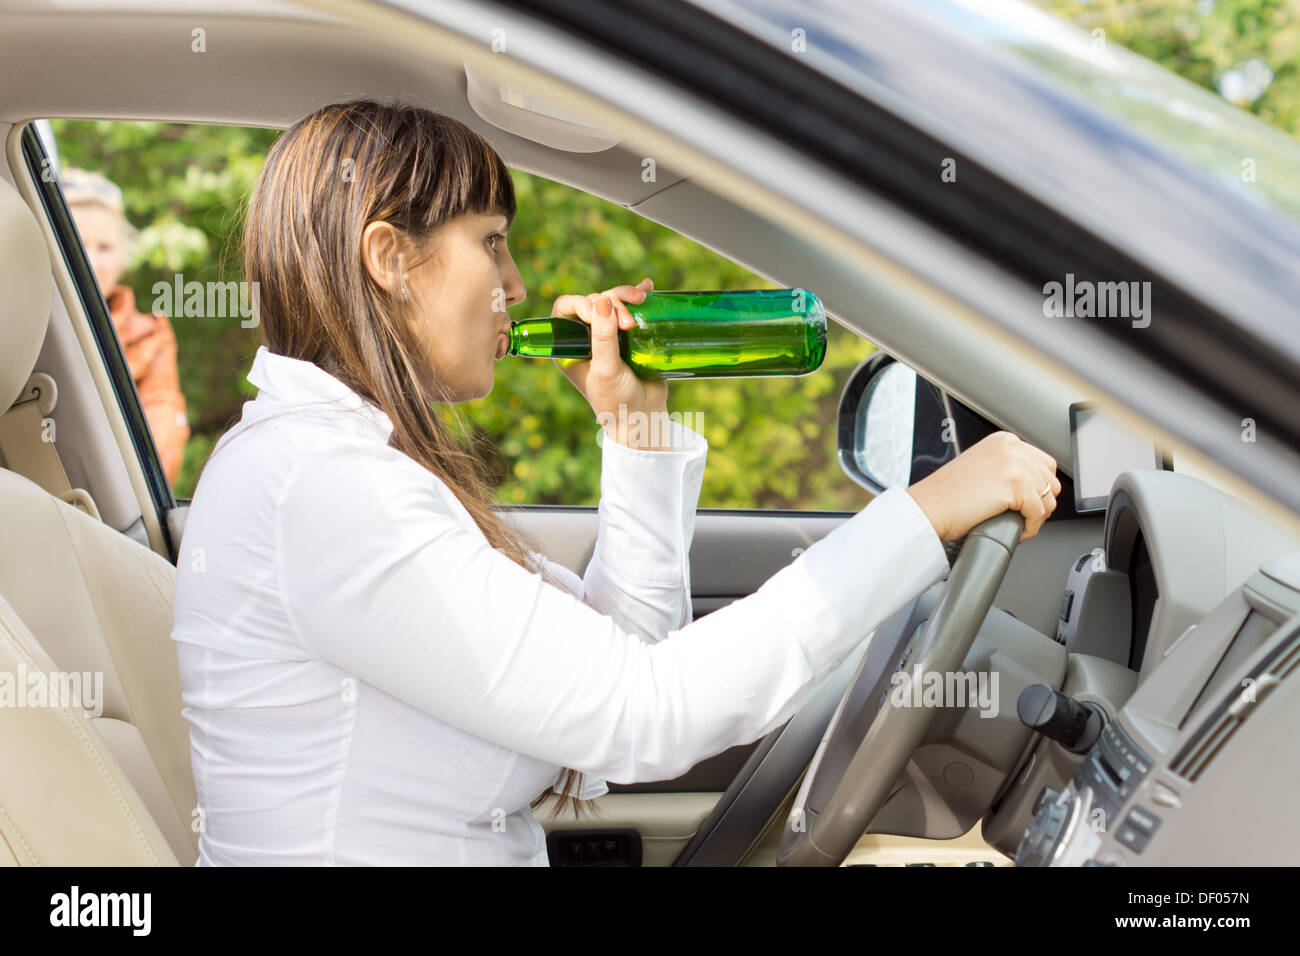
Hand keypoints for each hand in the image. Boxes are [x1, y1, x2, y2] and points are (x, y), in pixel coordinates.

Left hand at [550, 277, 670, 448]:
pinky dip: (639, 294)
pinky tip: (648, 287)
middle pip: (594, 300)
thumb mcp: (606, 370)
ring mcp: (609, 334)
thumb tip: (601, 300)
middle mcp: (586, 337)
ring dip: (626, 296)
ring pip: (613, 300)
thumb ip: (602, 337)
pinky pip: (632, 307)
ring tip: (642, 302)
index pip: (567, 308)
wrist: (644, 416)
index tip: (601, 314)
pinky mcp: (631, 333)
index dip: (583, 303)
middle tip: (629, 324)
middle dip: (612, 303)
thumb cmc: (616, 400)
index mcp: (568, 345)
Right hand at [905, 431, 1060, 542]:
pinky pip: (1039, 513)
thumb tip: (1032, 485)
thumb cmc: (947, 495)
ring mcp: (1014, 463)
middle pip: (1050, 480)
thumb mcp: (982, 468)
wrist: (929, 508)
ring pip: (1048, 498)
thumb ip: (1006, 468)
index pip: (1044, 464)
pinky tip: (1017, 531)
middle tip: (1024, 517)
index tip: (1029, 503)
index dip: (1039, 488)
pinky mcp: (1015, 484)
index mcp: (1004, 440)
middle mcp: (1011, 447)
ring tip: (1019, 524)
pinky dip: (1031, 527)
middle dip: (1040, 503)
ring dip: (1036, 517)